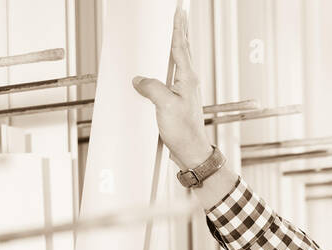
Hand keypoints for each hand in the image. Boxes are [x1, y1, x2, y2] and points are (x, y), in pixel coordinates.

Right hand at [131, 7, 209, 169]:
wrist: (192, 153)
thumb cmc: (184, 132)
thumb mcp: (165, 106)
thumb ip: (152, 88)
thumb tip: (140, 79)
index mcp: (187, 78)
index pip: (180, 45)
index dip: (177, 27)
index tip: (178, 11)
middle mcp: (188, 82)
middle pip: (182, 49)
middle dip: (180, 30)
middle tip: (179, 14)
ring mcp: (184, 91)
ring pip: (178, 62)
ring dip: (175, 45)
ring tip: (173, 32)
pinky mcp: (178, 101)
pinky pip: (171, 76)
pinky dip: (167, 65)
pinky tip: (163, 66)